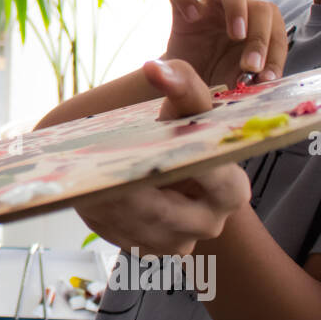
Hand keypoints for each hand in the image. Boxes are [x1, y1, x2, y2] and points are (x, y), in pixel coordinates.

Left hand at [73, 59, 251, 255]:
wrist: (162, 165)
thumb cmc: (181, 130)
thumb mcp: (187, 105)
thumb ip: (181, 83)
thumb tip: (156, 68)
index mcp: (232, 190)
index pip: (212, 181)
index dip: (178, 164)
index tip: (143, 148)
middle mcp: (210, 224)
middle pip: (162, 210)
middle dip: (128, 186)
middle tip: (98, 162)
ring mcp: (177, 243)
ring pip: (135, 224)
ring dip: (108, 199)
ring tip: (88, 171)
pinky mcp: (147, 251)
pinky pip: (118, 234)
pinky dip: (100, 211)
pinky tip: (89, 188)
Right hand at [163, 0, 287, 87]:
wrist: (180, 84)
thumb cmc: (212, 79)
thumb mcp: (234, 83)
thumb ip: (249, 80)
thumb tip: (263, 80)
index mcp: (256, 30)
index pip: (276, 29)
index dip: (276, 52)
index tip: (267, 78)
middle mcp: (237, 11)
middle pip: (260, 6)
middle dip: (260, 37)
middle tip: (251, 66)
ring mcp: (209, 5)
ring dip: (237, 7)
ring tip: (236, 34)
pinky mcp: (180, 8)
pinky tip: (191, 18)